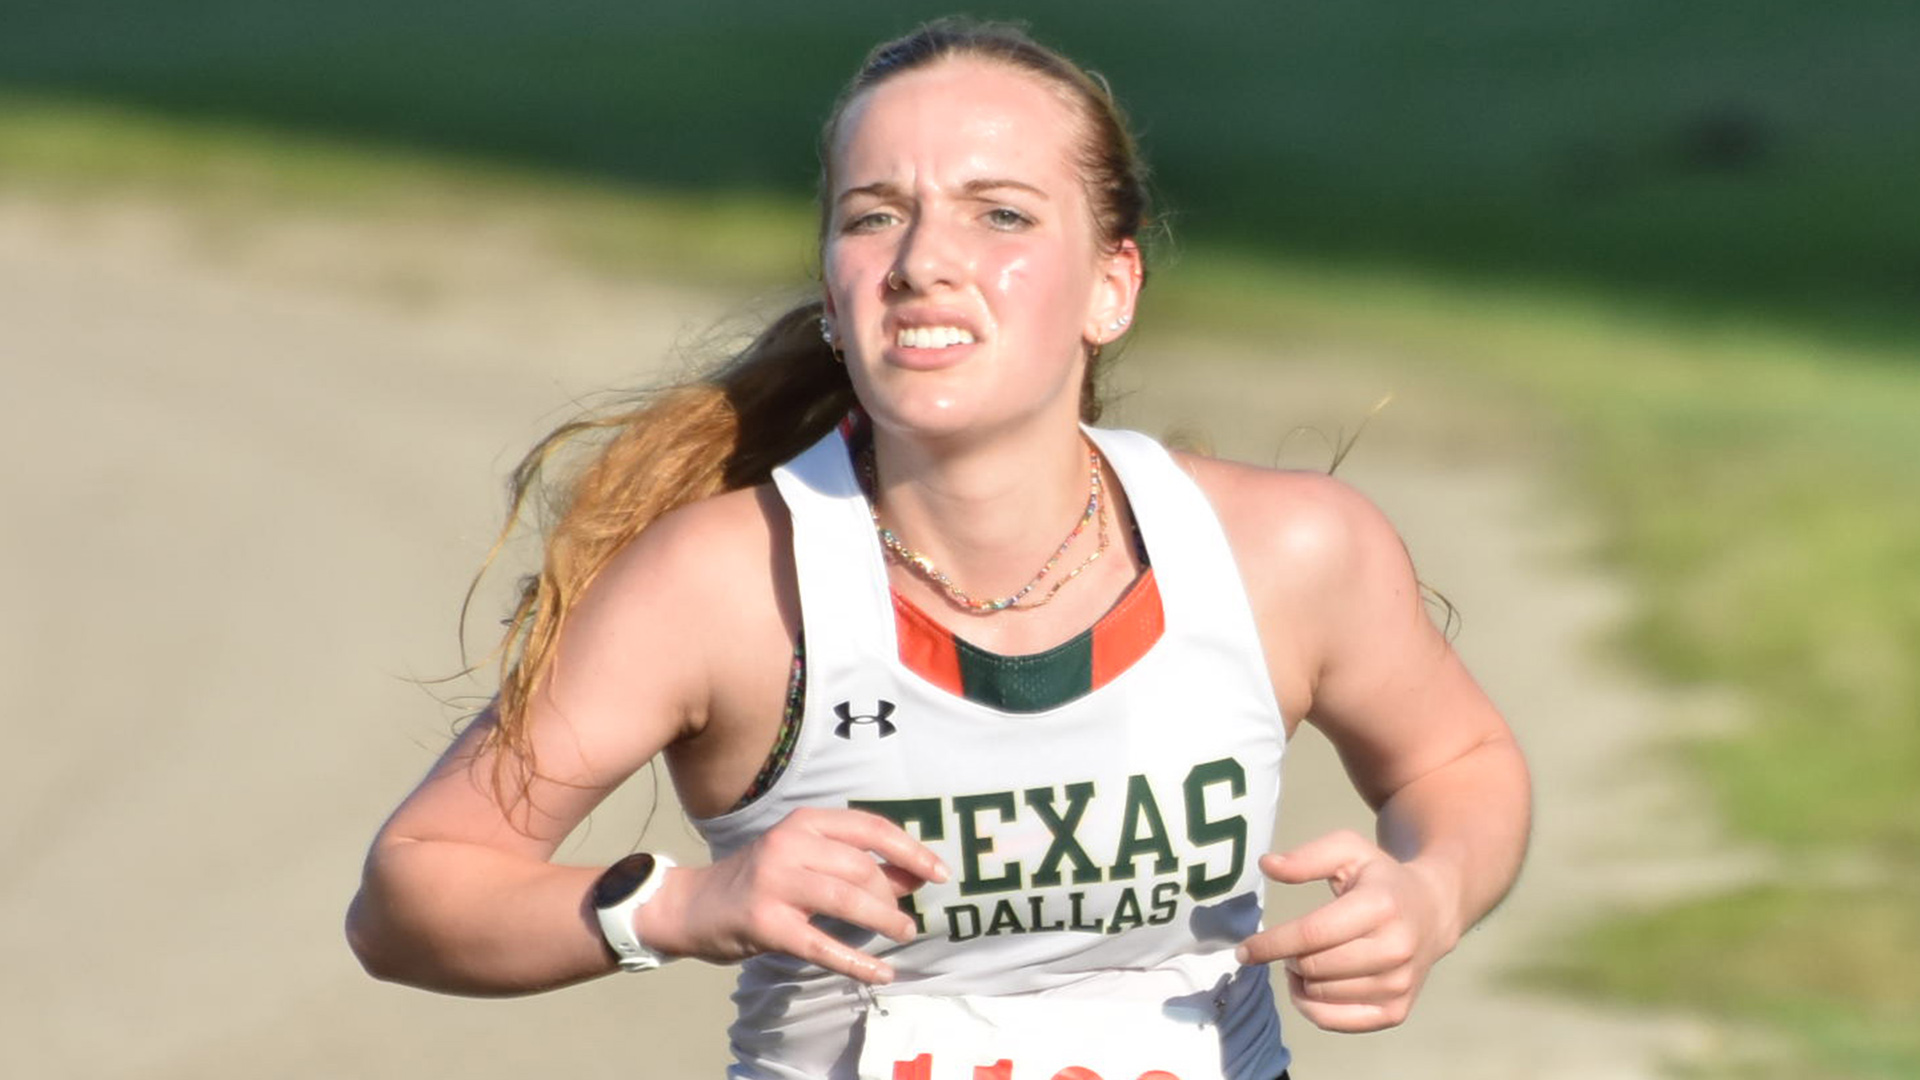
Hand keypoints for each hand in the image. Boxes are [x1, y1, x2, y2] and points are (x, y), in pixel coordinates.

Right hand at [638, 806, 947, 983]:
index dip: (910, 850)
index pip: (871, 828)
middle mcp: (789, 845)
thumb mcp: (806, 859)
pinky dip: (857, 961)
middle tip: (903, 918)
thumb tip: (914, 876)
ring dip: (884, 919)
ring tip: (905, 933)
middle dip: (893, 894)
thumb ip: (856, 864)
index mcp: (804, 822)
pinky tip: (881, 972)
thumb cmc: (760, 880)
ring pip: (846, 900)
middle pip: (861, 867)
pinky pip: (821, 945)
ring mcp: (775, 883)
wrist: (694, 905)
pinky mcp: (765, 923)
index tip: (940, 873)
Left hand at [1236, 830, 1459, 1031]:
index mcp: (1380, 906)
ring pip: (1321, 995)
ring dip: (1300, 980)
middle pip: (1313, 967)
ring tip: (1306, 959)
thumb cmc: (1381, 879)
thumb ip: (1306, 857)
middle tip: (1291, 945)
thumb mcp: (1348, 851)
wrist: (1434, 911)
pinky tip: (1310, 987)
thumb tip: (1266, 865)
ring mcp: (1399, 984)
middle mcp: (1395, 948)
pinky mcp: (1397, 1010)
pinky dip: (1312, 1008)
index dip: (1271, 944)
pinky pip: (1336, 1022)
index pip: (1312, 934)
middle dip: (1288, 957)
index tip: (1244, 950)